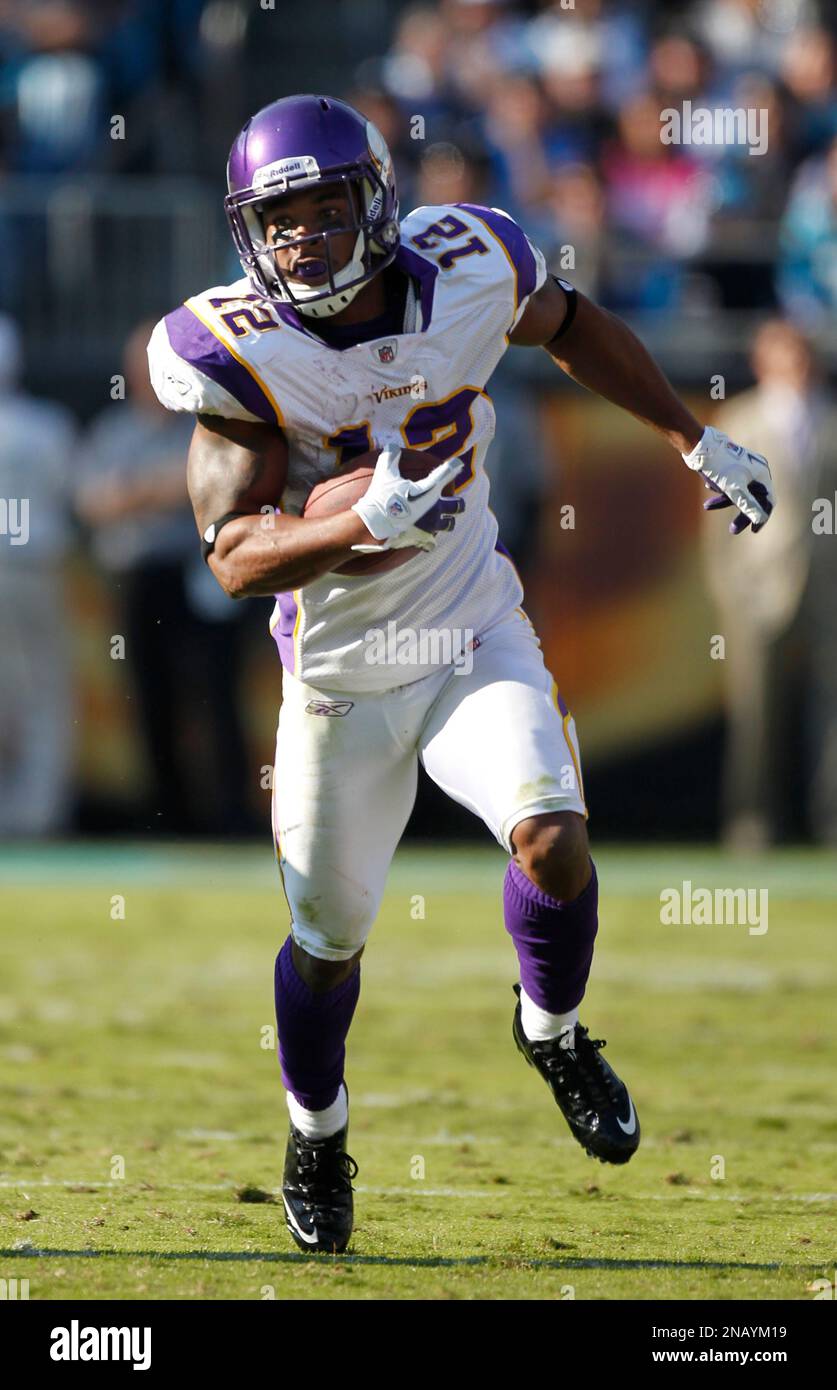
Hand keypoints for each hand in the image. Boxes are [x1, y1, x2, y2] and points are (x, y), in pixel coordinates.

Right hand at [350, 446, 464, 554]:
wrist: (374, 525)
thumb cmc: (381, 498)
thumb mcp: (385, 473)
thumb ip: (390, 457)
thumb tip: (391, 446)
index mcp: (430, 490)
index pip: (447, 474)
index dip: (454, 467)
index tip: (458, 464)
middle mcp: (435, 508)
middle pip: (458, 506)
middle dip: (457, 503)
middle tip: (453, 502)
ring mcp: (431, 526)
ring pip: (449, 525)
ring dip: (446, 522)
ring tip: (442, 520)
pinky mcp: (422, 539)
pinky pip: (432, 543)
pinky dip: (429, 541)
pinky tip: (425, 540)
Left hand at [682, 425, 773, 534]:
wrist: (699, 445)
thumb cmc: (719, 466)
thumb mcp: (734, 489)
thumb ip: (748, 504)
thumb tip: (761, 519)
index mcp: (762, 473)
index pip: (768, 501)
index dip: (762, 517)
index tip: (754, 530)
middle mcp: (756, 470)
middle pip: (753, 499)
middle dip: (740, 513)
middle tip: (732, 530)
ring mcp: (745, 468)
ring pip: (738, 492)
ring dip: (724, 501)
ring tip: (707, 506)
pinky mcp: (732, 467)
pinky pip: (730, 484)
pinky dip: (720, 490)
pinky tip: (708, 484)